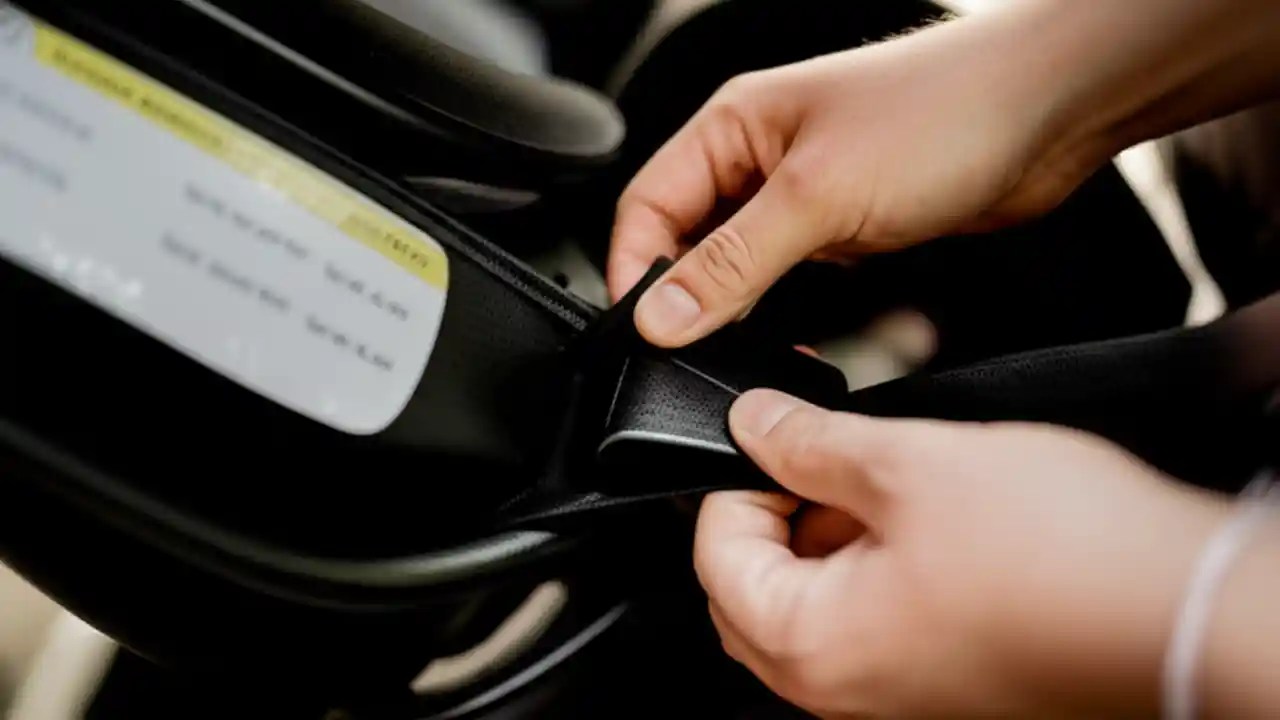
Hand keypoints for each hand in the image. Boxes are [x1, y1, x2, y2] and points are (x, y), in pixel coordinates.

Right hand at [608, 4, 1110, 347]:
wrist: (1050, 111)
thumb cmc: (942, 111)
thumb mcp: (817, 197)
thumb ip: (733, 263)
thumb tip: (662, 314)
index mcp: (732, 126)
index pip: (646, 206)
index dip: (635, 272)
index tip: (643, 333)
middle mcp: (759, 158)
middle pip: (686, 239)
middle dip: (681, 296)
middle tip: (686, 354)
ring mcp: (803, 194)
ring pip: (736, 264)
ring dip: (731, 309)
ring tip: (734, 353)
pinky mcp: (844, 226)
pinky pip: (786, 276)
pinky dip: (777, 313)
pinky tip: (784, 341)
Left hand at [695, 389, 1231, 718]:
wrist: (1180, 610)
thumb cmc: (1057, 555)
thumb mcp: (909, 464)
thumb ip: (810, 444)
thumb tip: (753, 424)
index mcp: (809, 645)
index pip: (714, 555)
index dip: (734, 482)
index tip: (773, 441)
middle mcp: (840, 688)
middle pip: (751, 589)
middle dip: (774, 513)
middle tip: (819, 459)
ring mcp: (889, 692)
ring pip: (809, 605)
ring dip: (824, 536)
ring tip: (886, 481)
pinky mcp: (935, 680)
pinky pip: (865, 623)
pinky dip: (869, 565)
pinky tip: (922, 518)